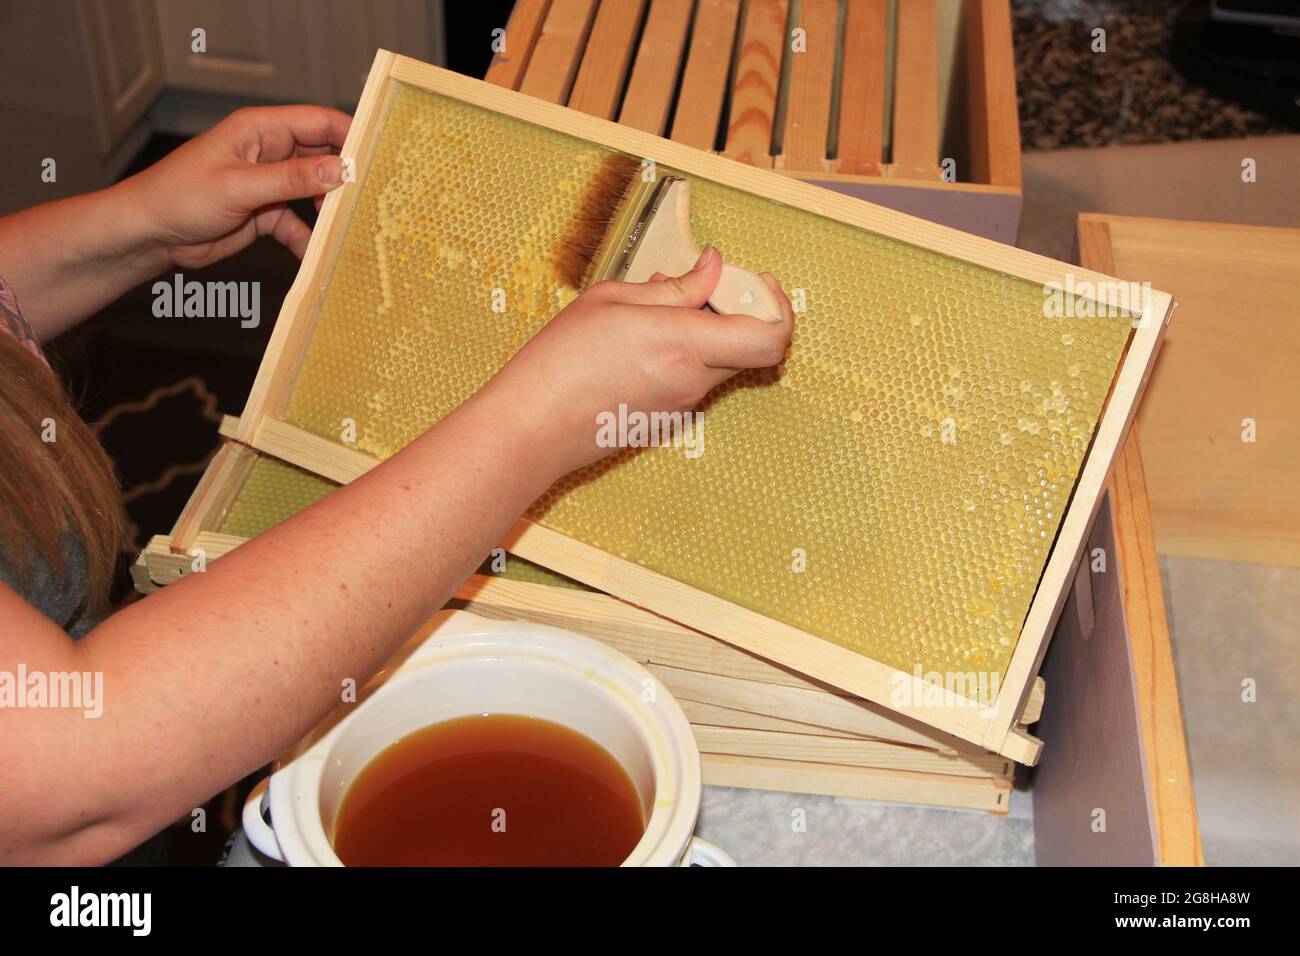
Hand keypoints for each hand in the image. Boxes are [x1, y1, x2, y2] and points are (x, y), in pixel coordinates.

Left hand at [122, 105, 351, 267]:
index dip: (351, 135)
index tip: (380, 156)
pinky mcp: (265, 213)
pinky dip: (308, 239)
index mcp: (261, 129)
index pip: (318, 122)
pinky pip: (297, 225)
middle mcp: (269, 152)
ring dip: (330, 210)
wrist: (148, 234)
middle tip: (374, 198)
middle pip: (322, 158)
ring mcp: (269, 184)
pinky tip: (317, 255)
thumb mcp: (240, 185)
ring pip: (314, 193)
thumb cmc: (179, 196)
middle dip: (346, 177)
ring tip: (352, 228)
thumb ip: (292, 178)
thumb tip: (341, 169)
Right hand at [488, 246, 793, 476]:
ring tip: (660, 307)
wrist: (532, 427)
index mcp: (683, 344)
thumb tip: (712, 267)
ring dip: (711, 331)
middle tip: (712, 286)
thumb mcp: (612, 301)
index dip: (777, 307)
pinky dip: (688, 353)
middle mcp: (694, 380)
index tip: (754, 281)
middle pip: (754, 348)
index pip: (770, 338)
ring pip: (724, 361)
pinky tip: (646, 338)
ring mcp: (684, 404)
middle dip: (743, 312)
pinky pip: (697, 377)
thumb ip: (674, 287)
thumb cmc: (560, 361)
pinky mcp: (670, 417)